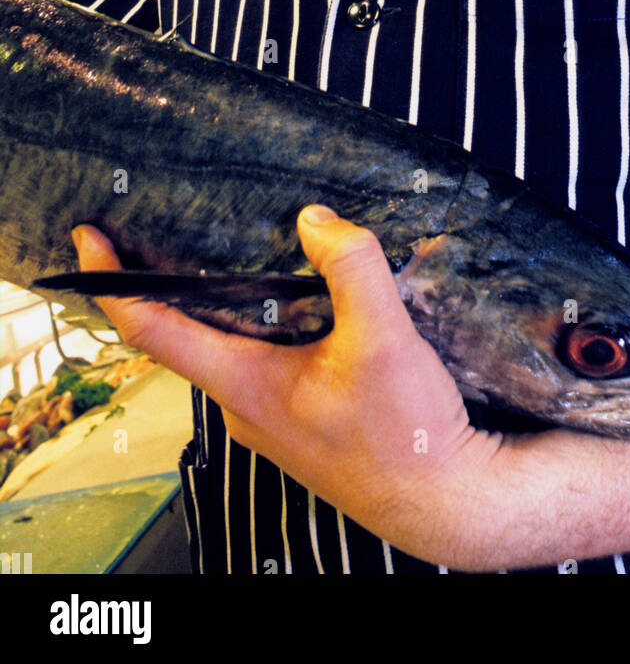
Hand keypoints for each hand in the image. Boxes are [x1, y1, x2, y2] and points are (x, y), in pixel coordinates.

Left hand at [72, 207, 503, 565]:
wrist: (449, 501)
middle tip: (165, 227)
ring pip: (230, 348)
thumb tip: (315, 219)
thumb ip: (351, 269)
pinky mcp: (301, 420)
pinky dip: (264, 324)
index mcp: (246, 386)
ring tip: (237, 251)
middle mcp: (246, 406)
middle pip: (185, 334)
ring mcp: (272, 418)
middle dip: (169, 281)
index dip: (115, 283)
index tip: (90, 240)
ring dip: (224, 303)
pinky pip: (264, 363)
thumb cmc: (408, 437)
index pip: (154, 331)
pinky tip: (302, 301)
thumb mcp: (385, 339)